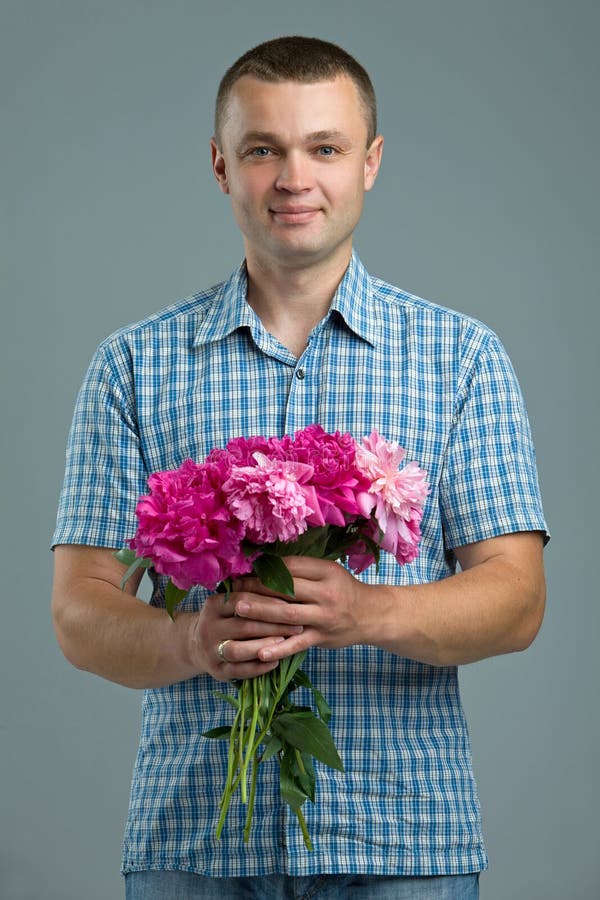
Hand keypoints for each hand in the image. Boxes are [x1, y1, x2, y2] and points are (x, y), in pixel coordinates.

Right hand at [194, 591, 303, 681]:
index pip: (242, 600)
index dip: (268, 603)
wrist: (197, 645)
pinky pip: (238, 671)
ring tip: (285, 643)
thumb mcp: (229, 603)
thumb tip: (284, 585)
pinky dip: (258, 668)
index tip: (291, 605)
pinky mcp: (217, 671)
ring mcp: (210, 651)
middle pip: (243, 626)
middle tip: (296, 626)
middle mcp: (208, 627)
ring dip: (264, 646)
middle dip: (273, 626)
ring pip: (238, 650)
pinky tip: (275, 661)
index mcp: (213, 605)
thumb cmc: (225, 619)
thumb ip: (250, 595)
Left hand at [231, 557, 379, 662]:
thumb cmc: (344, 590)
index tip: (246, 570)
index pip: (291, 567)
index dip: (266, 568)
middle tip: (235, 588)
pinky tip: (260, 651)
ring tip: (238, 610)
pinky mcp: (322, 638)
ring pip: (288, 615)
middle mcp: (326, 594)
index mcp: (326, 572)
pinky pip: (297, 644)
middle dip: (257, 588)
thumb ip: (303, 569)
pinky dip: (279, 648)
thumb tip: (266, 564)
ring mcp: (324, 618)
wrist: (372, 615)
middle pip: (286, 589)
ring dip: (261, 612)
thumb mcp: (329, 572)